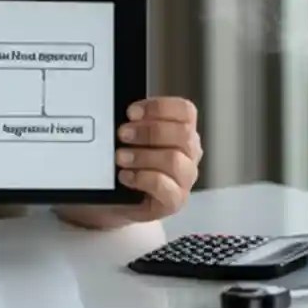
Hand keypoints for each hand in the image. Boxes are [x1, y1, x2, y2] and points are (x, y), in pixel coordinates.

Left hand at [113, 97, 201, 221]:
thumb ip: (133, 123)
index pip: (185, 111)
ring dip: (143, 155)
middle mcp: (189, 153)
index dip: (159, 108)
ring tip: (120, 157)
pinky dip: (142, 178)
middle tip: (123, 134)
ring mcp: (185, 178)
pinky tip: (125, 176)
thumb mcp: (130, 138)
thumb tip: (117, 112)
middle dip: (148, 131)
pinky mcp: (174, 200)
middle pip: (182, 134)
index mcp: (182, 130)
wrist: (117, 199)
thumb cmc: (126, 162)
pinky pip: (164, 186)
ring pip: (174, 160)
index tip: (131, 112)